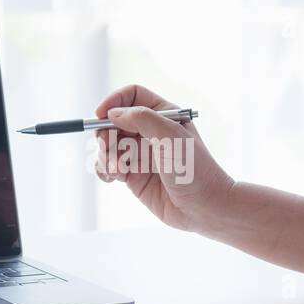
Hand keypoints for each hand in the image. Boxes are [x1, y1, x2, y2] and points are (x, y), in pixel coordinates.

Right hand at [93, 83, 234, 232]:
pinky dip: (104, 170)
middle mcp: (150, 132)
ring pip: (108, 145)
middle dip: (106, 133)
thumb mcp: (170, 135)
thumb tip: (113, 114)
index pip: (132, 96)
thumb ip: (141, 118)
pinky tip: (112, 177)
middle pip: (114, 121)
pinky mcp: (134, 175)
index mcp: (163, 114)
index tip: (100, 114)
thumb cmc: (193, 168)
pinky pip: (109, 166)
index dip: (114, 101)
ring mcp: (140, 154)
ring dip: (105, 155)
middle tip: (108, 147)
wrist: (203, 207)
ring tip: (117, 170)